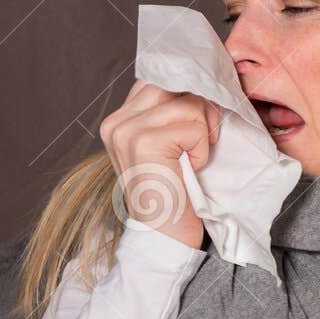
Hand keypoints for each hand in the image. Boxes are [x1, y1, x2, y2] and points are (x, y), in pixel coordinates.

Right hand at [98, 79, 219, 248]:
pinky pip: (193, 124)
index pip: (161, 80)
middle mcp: (116, 122)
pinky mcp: (143, 142)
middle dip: (200, 110)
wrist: (165, 237)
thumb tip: (199, 84)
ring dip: (203, 132)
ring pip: (187, 101)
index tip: (197, 128)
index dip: (189, 98)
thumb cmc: (175, 193)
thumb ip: (170, 116)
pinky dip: (202, 148)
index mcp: (119, 120)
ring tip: (193, 159)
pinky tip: (191, 168)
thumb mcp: (169, 148)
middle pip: (174, 84)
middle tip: (201, 142)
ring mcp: (126, 131)